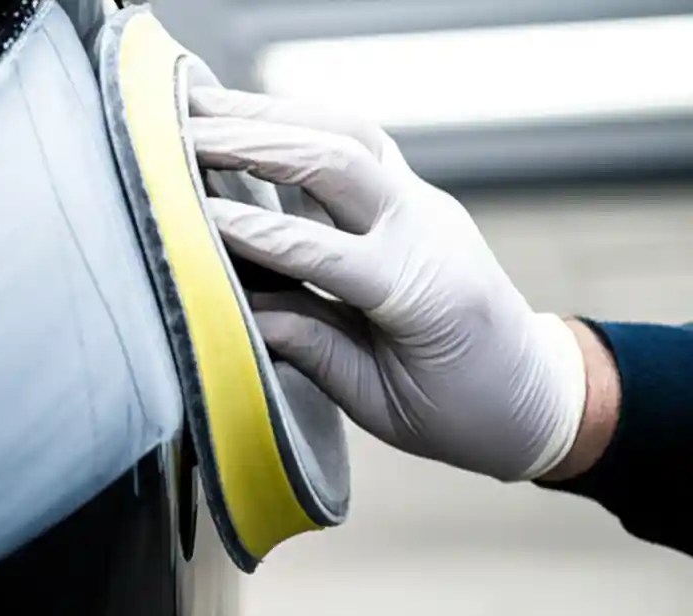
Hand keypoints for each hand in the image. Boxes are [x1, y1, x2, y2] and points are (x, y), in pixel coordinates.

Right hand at [189, 86, 589, 480]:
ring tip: (201, 105)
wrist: (533, 391)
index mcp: (420, 293)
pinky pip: (354, 141)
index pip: (317, 251)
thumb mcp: (379, 402)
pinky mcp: (411, 195)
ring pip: (347, 133)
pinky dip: (298, 121)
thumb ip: (308, 349)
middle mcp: (426, 230)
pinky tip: (248, 118)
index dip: (248, 233)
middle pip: (336, 163)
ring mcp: (423, 203)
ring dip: (273, 114)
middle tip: (182, 134)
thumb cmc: (458, 411)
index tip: (186, 215)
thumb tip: (233, 312)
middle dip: (255, 143)